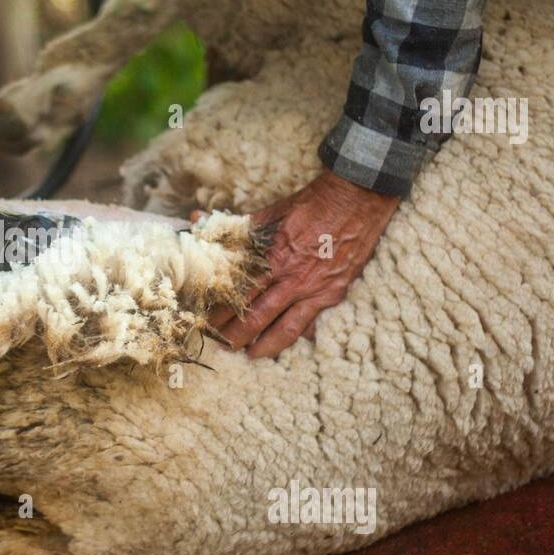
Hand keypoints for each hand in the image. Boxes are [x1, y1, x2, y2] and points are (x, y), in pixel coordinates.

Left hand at [198, 170, 399, 357]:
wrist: (357, 199)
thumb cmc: (310, 204)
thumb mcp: (270, 212)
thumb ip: (234, 225)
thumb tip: (196, 219)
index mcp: (271, 258)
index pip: (237, 292)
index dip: (218, 309)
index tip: (203, 318)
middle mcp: (291, 279)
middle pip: (255, 317)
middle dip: (234, 335)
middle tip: (218, 346)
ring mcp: (314, 290)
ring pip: (283, 329)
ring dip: (262, 345)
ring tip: (246, 355)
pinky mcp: (333, 294)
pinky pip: (310, 324)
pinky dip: (296, 337)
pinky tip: (282, 346)